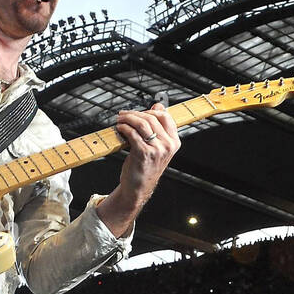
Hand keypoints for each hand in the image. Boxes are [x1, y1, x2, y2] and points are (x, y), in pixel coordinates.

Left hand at [97, 104, 179, 235]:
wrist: (138, 187)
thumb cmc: (146, 166)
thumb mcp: (157, 146)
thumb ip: (158, 127)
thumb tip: (159, 105)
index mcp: (174, 142)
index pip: (165, 116)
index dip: (150, 111)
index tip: (138, 113)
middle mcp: (168, 145)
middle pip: (151, 118)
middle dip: (135, 113)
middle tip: (124, 115)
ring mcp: (157, 150)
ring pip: (142, 123)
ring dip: (127, 118)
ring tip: (120, 119)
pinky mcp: (144, 153)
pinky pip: (133, 133)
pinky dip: (124, 128)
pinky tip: (119, 128)